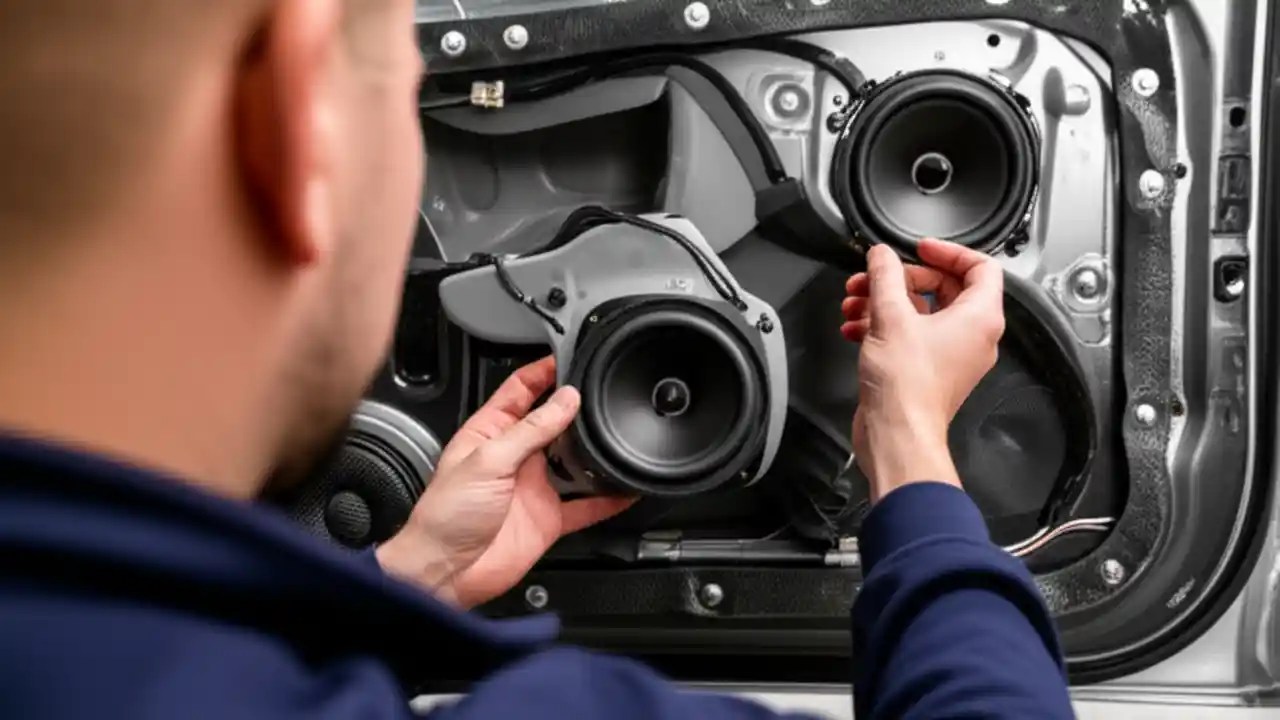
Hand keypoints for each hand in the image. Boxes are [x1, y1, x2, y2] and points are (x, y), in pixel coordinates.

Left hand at [375, 357, 633, 607]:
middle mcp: (513, 457)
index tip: (569, 359)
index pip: (520, 389)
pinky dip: (606, 499)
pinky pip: (585, 505)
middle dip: (575, 410)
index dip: (543, 372)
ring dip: (594, 453)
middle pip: (552, 423)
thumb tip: (563, 401)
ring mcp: (532, 487)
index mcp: (489, 433)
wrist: (446, 570)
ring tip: (616, 436)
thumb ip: (530, 430)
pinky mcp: (547, 517)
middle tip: (601, 397)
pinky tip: (624, 489)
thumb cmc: (445, 516)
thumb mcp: (488, 460)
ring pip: (573, 462)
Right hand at [840, 239, 1004, 502]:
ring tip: (854, 303)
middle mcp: (972, 336)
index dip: (948, 252)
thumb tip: (882, 256)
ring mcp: (950, 355)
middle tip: (873, 277)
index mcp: (980, 318)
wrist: (896, 435)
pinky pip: (909, 335)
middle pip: (943, 288)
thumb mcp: (891, 315)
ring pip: (920, 312)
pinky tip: (854, 328)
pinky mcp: (927, 371)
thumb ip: (885, 275)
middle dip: (900, 279)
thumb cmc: (907, 387)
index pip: (981, 267)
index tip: (918, 249)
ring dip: (883, 302)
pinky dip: (882, 326)